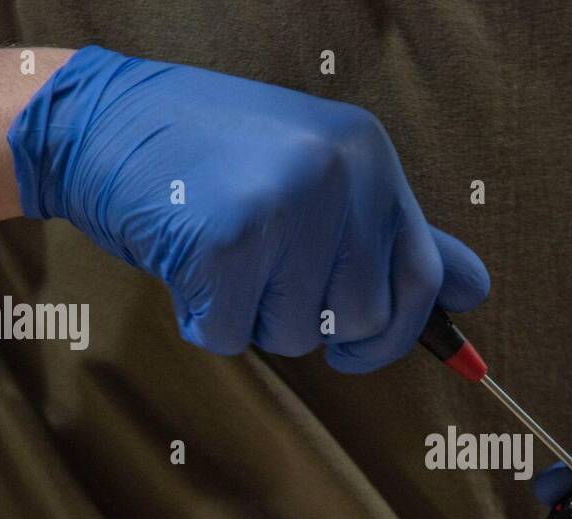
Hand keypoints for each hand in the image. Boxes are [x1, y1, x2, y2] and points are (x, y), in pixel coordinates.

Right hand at [7, 46, 488, 366]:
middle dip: (310, 322)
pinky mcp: (224, 241)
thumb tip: (473, 289)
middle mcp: (338, 173)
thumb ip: (393, 232)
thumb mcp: (317, 173)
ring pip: (297, 335)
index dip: (397, 332)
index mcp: (370, 156)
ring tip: (221, 253)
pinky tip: (187, 265)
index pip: (421, 279)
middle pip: (360, 319)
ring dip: (254, 318)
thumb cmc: (211, 155)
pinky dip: (205, 320)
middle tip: (263, 276)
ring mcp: (283, 204)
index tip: (360, 348)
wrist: (98, 119)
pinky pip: (233, 335)